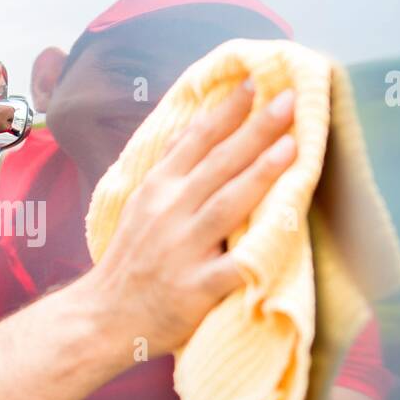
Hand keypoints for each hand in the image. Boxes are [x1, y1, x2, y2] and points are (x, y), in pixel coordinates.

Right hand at [74, 81, 296, 362]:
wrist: (107, 316)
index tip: (255, 83)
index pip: (196, 140)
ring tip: (292, 145)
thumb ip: (170, 169)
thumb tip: (197, 126)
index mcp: (157, 188)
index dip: (226, 110)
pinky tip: (285, 229)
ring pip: (227, 203)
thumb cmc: (131, 259)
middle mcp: (169, 212)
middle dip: (255, 129)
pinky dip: (257, 249)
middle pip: (218, 164)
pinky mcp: (196, 287)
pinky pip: (234, 265)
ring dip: (260, 172)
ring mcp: (182, 249)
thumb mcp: (140, 204)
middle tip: (288, 100)